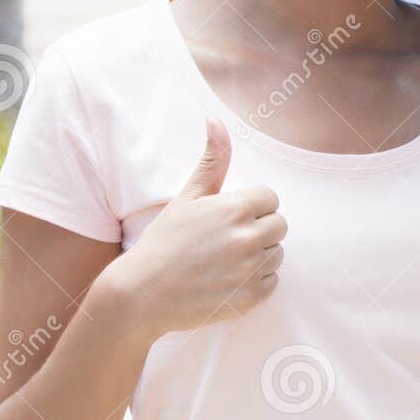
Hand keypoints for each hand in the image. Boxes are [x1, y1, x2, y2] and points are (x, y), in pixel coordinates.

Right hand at [104, 119, 285, 339]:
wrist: (140, 296)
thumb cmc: (163, 242)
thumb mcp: (187, 197)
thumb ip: (211, 160)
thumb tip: (216, 120)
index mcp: (234, 208)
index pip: (270, 199)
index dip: (251, 207)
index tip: (227, 219)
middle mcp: (247, 238)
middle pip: (279, 225)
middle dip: (258, 229)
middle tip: (225, 241)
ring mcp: (249, 270)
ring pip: (277, 253)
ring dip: (259, 256)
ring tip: (224, 261)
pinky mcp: (250, 299)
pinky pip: (273, 282)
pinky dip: (256, 282)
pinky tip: (227, 281)